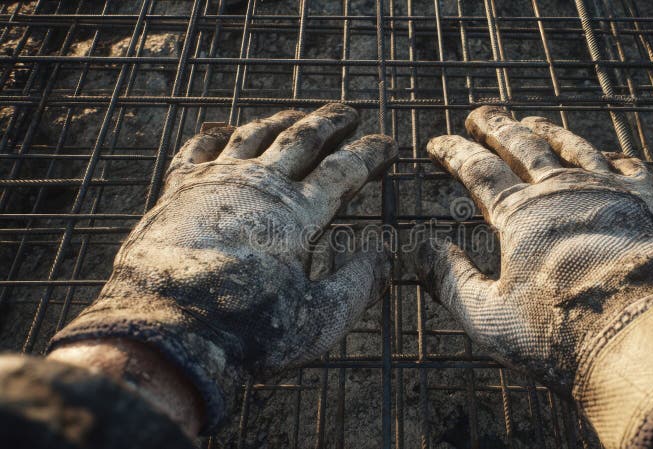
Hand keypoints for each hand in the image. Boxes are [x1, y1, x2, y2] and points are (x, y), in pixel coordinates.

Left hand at [50, 104, 396, 429]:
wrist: (164, 330)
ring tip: (298, 115)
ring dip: (281, 120)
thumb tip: (387, 252)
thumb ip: (360, 282)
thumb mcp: (320, 318)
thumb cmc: (247, 331)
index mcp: (299, 213)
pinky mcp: (178, 190)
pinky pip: (199, 148)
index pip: (344, 170)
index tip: (389, 142)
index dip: (370, 153)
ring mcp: (216, 182)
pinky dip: (216, 134)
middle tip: (350, 112)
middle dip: (331, 122)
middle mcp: (260, 185)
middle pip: (303, 139)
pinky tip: (223, 129)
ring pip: (255, 134)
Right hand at [418, 107, 652, 448]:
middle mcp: (560, 190)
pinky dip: (611, 157)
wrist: (640, 332)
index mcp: (519, 214)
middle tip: (479, 114)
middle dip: (496, 126)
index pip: (477, 170)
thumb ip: (449, 279)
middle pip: (522, 145)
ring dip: (548, 132)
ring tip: (532, 123)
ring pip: (572, 147)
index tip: (437, 142)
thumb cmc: (557, 331)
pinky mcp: (646, 202)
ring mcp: (607, 190)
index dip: (453, 152)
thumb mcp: (486, 314)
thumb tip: (422, 249)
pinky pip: (628, 166)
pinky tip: (607, 156)